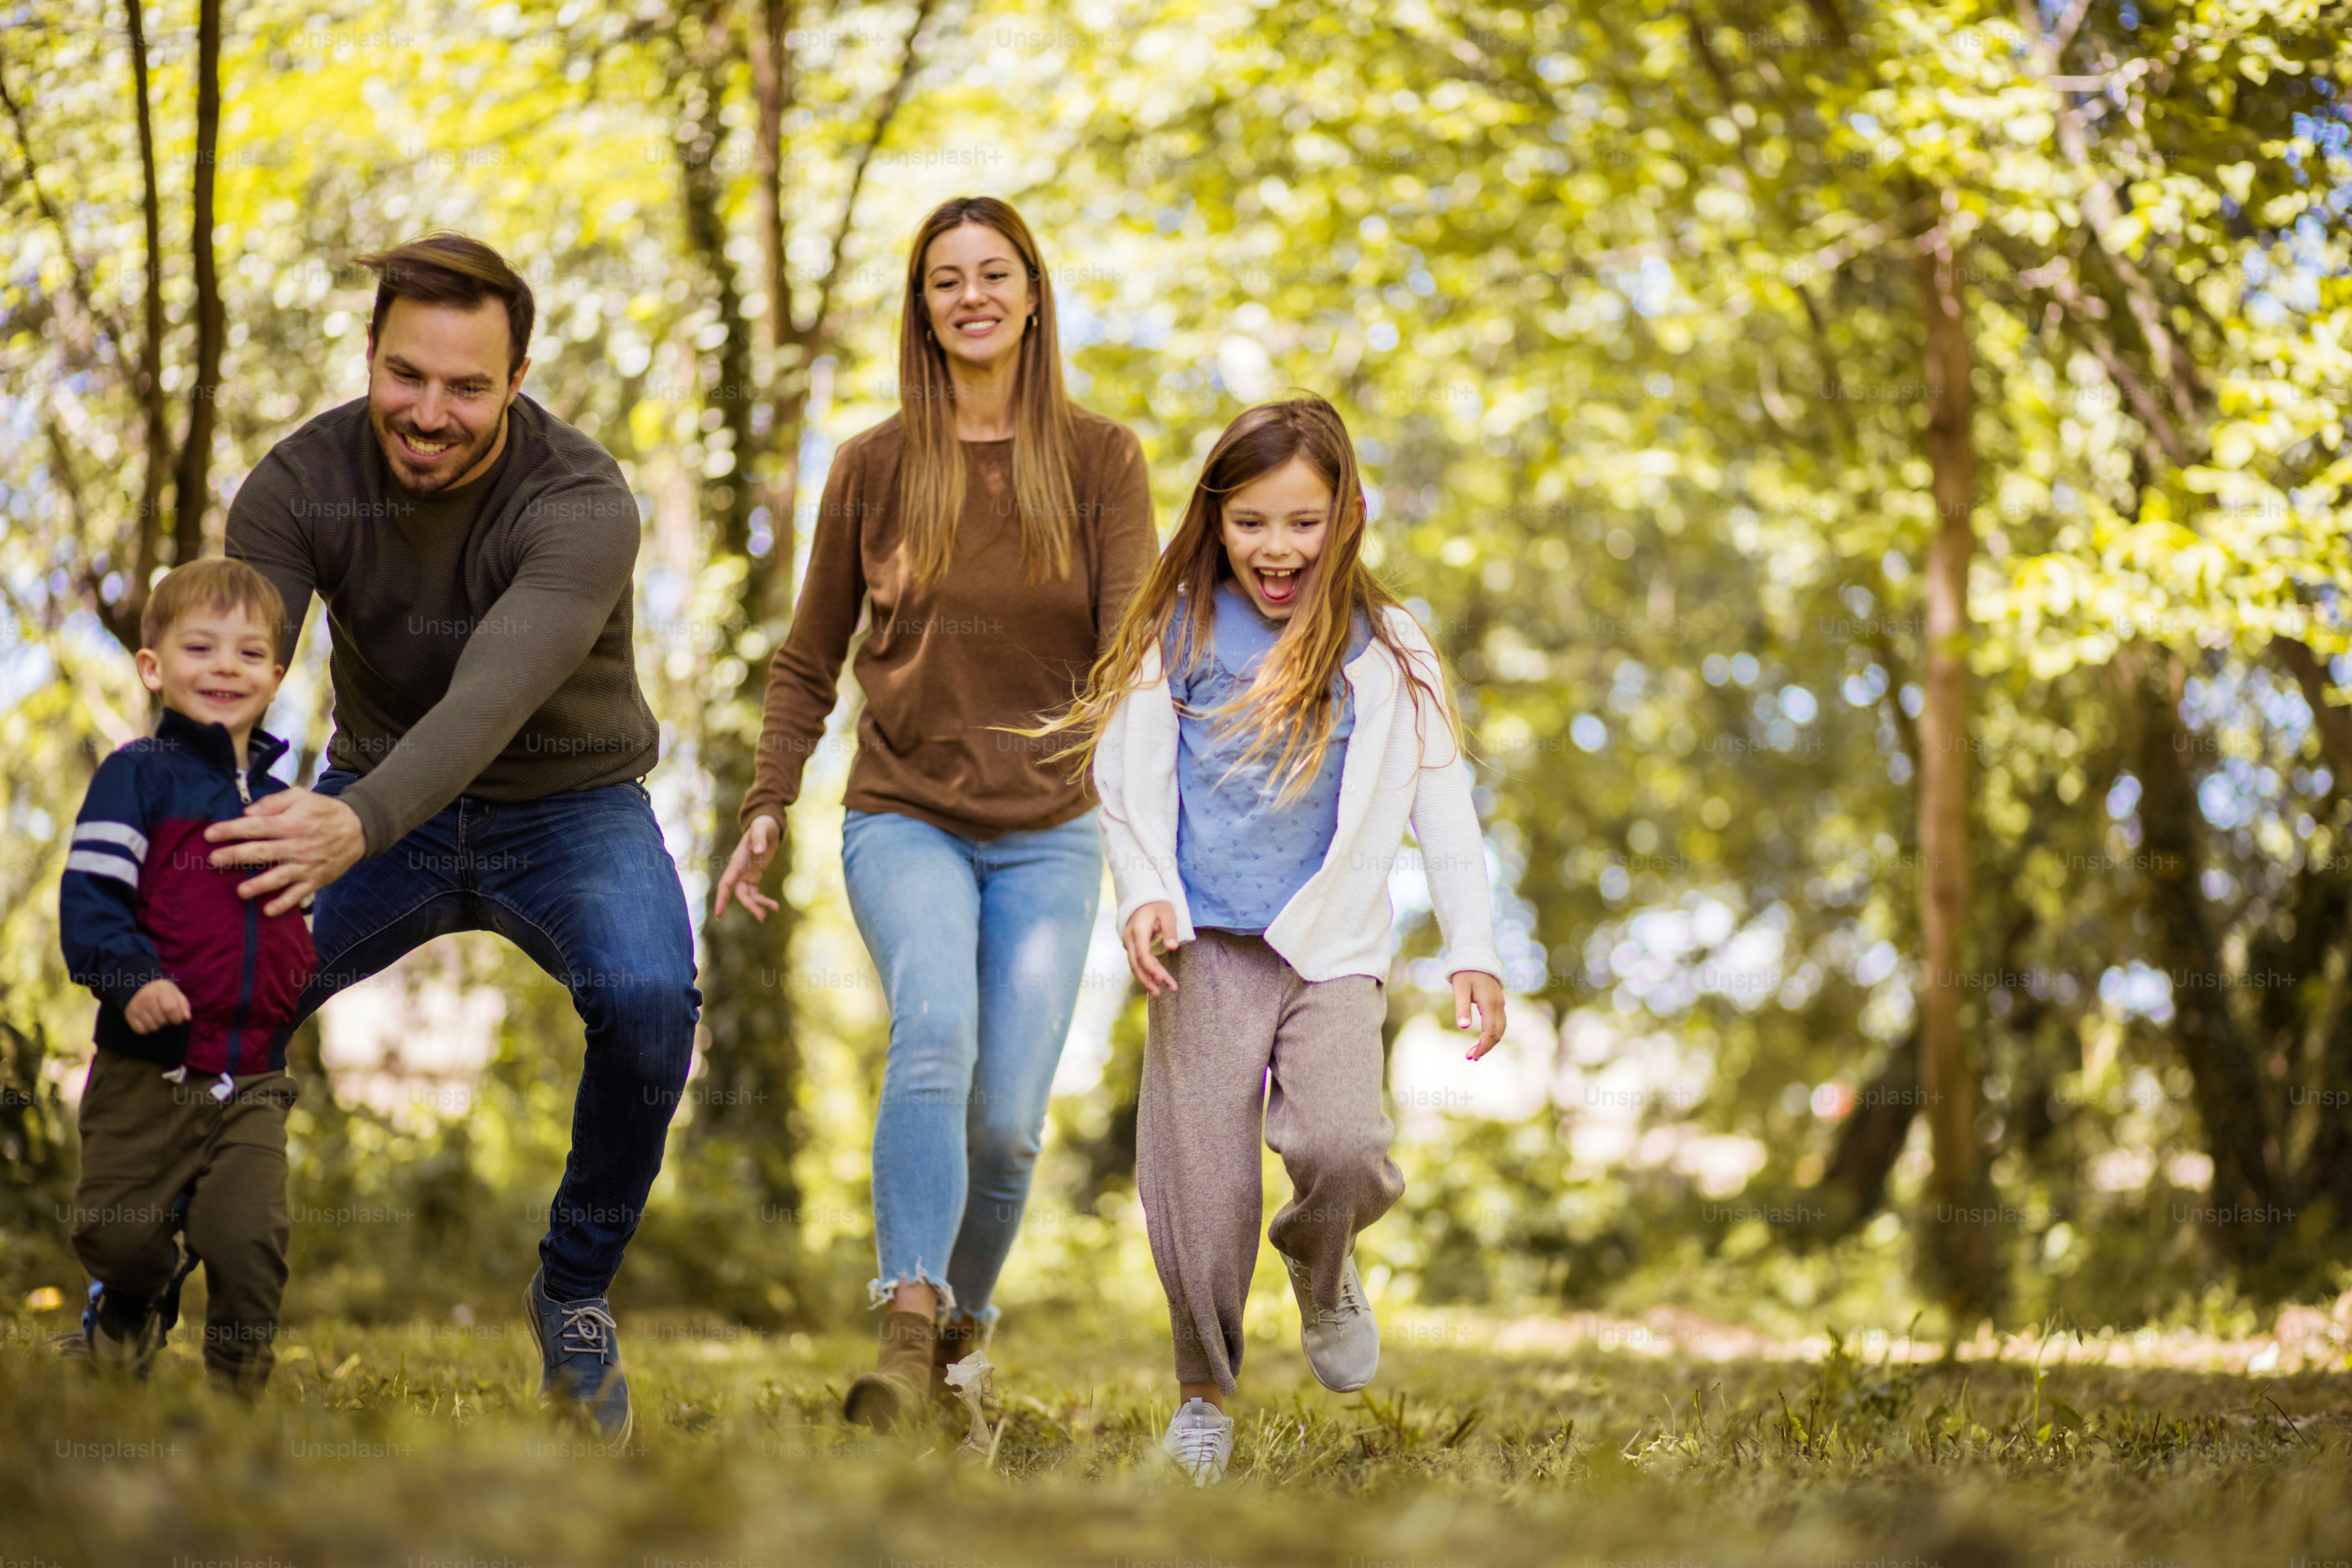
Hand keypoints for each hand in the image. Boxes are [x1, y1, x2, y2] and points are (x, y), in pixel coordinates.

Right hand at [125, 978, 190, 1034]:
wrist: (141, 988)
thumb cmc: (163, 994)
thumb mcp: (176, 995)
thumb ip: (183, 1006)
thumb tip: (186, 1018)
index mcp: (161, 990)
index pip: (170, 1009)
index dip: (177, 1019)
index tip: (177, 1020)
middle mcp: (147, 997)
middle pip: (162, 1020)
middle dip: (167, 1022)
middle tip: (166, 1017)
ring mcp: (136, 1006)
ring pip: (152, 1027)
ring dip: (158, 1027)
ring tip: (158, 1018)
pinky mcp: (129, 1014)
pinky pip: (141, 1031)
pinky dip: (147, 1030)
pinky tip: (149, 1022)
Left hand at [204, 791, 365, 917]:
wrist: (359, 829)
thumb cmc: (324, 811)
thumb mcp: (301, 796)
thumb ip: (273, 802)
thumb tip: (248, 813)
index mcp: (291, 823)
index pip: (256, 826)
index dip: (232, 830)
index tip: (209, 834)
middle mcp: (297, 845)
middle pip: (262, 852)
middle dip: (236, 856)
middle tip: (213, 861)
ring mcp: (307, 865)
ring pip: (279, 876)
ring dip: (259, 884)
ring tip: (240, 891)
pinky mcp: (315, 880)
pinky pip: (299, 894)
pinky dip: (285, 903)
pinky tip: (269, 911)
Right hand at [714, 814, 782, 921]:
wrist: (766, 826)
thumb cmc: (762, 826)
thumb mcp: (761, 829)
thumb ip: (759, 838)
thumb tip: (759, 851)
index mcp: (737, 862)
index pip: (726, 883)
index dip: (721, 899)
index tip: (718, 915)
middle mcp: (738, 870)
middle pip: (739, 893)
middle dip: (749, 905)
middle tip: (762, 917)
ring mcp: (745, 874)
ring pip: (748, 895)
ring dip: (758, 905)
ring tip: (774, 909)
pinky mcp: (754, 876)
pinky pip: (755, 892)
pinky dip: (763, 900)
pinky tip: (774, 906)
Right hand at [1122, 901, 1180, 997]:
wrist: (1142, 898)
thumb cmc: (1157, 905)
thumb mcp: (1167, 914)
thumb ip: (1170, 930)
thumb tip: (1173, 948)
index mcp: (1138, 930)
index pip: (1142, 954)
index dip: (1151, 969)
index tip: (1162, 979)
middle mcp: (1129, 938)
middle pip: (1135, 964)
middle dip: (1147, 980)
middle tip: (1159, 993)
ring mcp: (1128, 942)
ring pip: (1134, 965)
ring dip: (1146, 978)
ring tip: (1158, 992)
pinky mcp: (1131, 945)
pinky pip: (1136, 961)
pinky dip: (1145, 971)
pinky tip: (1154, 980)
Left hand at [1454, 971, 1505, 1059]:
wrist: (1475, 957)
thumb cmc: (1465, 974)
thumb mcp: (1460, 990)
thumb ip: (1462, 1008)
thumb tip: (1464, 1027)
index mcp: (1490, 1003)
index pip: (1491, 1032)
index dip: (1483, 1046)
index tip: (1471, 1056)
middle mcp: (1498, 1005)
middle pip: (1498, 1033)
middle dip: (1486, 1047)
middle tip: (1470, 1057)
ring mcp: (1500, 1004)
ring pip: (1500, 1029)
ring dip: (1490, 1042)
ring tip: (1475, 1052)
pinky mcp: (1498, 1003)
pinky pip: (1499, 1023)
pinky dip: (1493, 1034)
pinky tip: (1482, 1039)